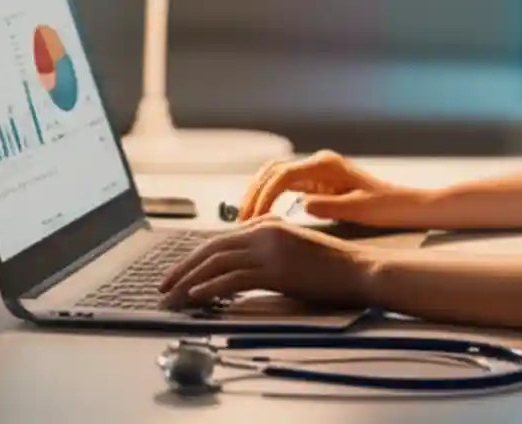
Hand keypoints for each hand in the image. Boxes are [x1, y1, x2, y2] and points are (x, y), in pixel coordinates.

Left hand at [157, 217, 378, 308]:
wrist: (358, 270)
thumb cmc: (330, 266)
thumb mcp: (293, 249)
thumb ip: (265, 251)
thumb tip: (237, 268)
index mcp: (266, 224)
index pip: (219, 240)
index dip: (193, 258)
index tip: (177, 274)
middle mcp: (264, 231)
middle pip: (211, 249)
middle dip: (183, 269)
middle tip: (163, 287)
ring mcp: (270, 250)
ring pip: (217, 264)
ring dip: (189, 282)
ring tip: (171, 298)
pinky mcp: (276, 270)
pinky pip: (233, 278)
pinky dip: (210, 288)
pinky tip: (195, 297)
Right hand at [237, 149, 427, 226]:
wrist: (404, 205)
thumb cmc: (386, 207)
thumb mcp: (357, 210)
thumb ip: (328, 206)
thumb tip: (300, 205)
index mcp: (326, 165)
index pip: (283, 175)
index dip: (264, 196)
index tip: (254, 217)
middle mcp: (318, 163)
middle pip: (273, 171)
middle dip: (254, 194)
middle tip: (242, 220)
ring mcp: (317, 170)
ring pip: (275, 175)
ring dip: (258, 193)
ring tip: (246, 218)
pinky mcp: (318, 181)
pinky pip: (285, 184)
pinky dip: (270, 196)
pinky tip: (264, 214)